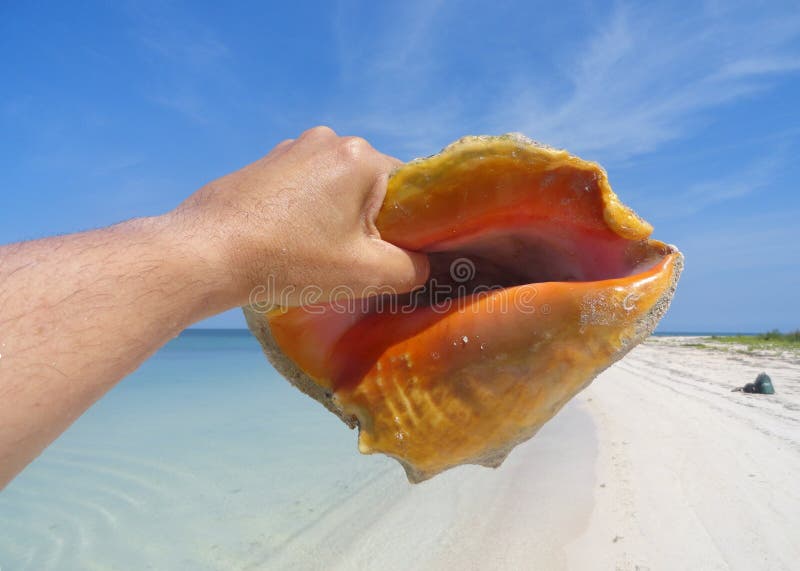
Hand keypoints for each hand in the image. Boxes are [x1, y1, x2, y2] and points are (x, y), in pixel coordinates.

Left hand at [170, 126, 429, 307]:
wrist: (205, 254)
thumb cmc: (290, 259)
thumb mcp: (366, 273)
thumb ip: (412, 269)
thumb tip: (424, 265)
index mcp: (359, 157)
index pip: (410, 186)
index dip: (410, 224)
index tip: (393, 254)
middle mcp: (327, 140)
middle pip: (370, 186)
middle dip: (369, 222)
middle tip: (352, 260)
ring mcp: (289, 149)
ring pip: (334, 188)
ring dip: (335, 218)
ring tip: (315, 255)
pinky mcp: (262, 165)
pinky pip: (302, 189)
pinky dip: (304, 213)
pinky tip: (288, 244)